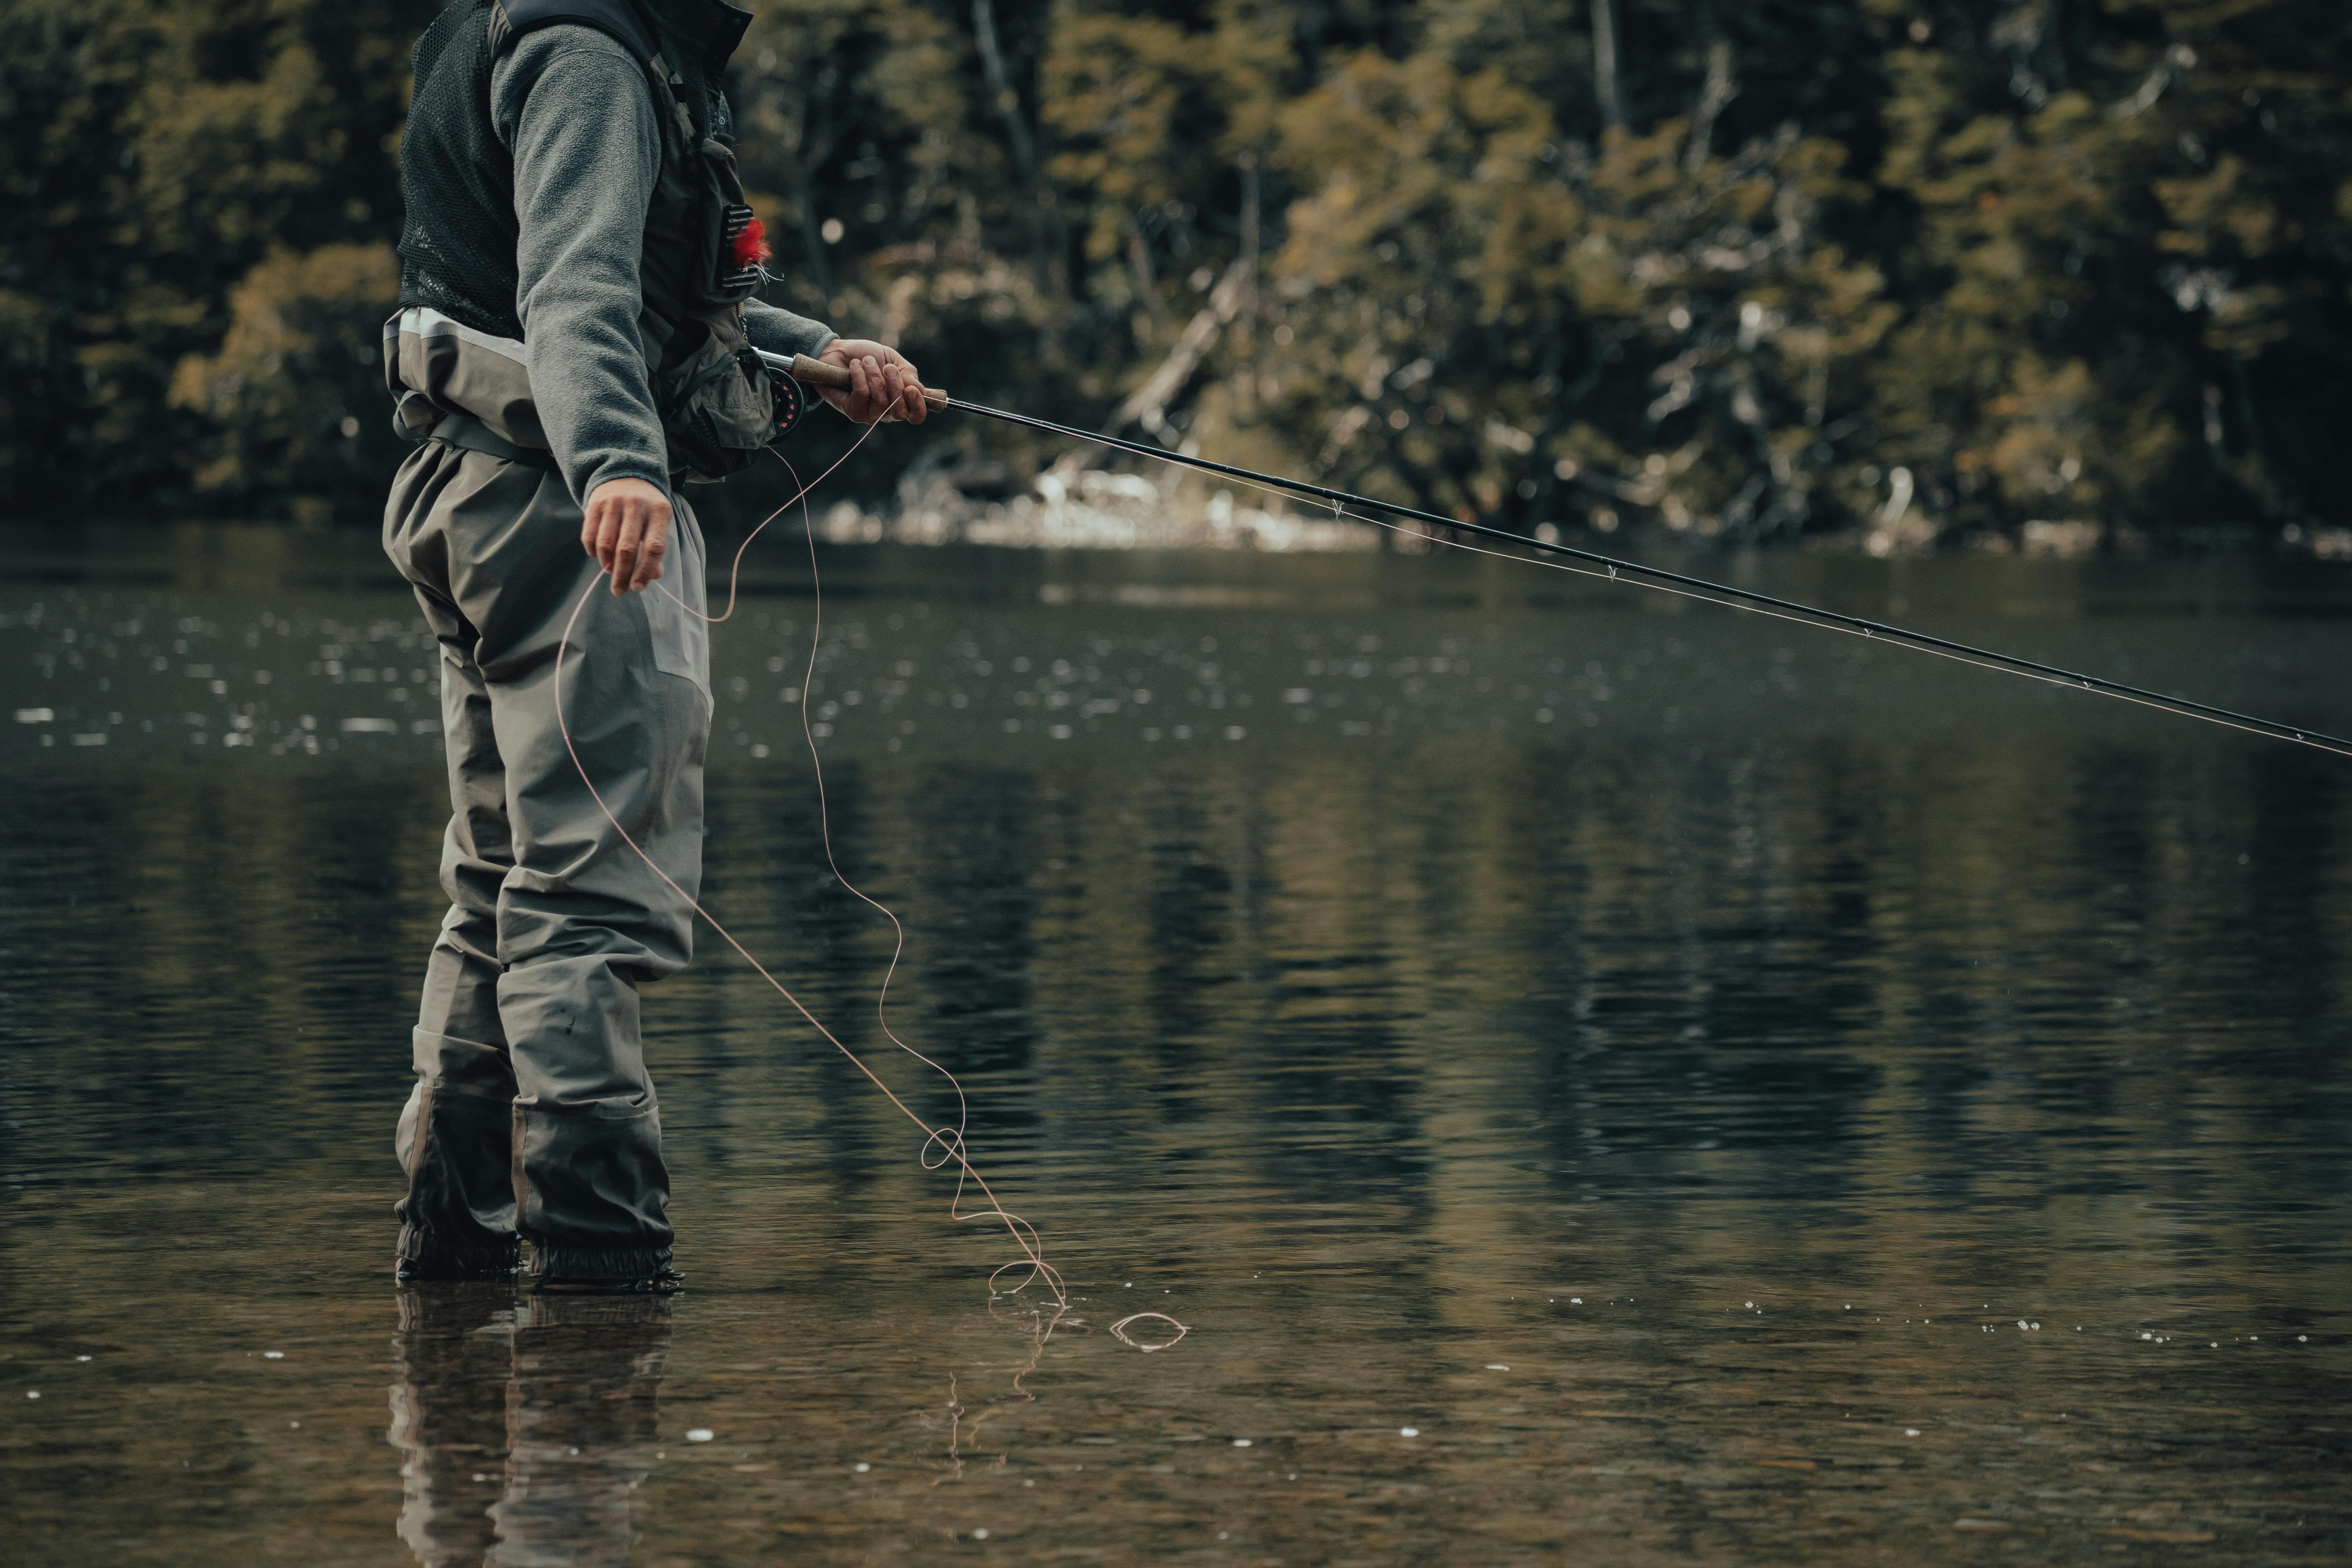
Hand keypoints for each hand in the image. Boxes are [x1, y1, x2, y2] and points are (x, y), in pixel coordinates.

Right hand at [582, 477, 671, 594]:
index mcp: (659, 511)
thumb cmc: (646, 508)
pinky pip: (589, 535)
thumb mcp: (658, 523)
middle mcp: (636, 505)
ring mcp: (614, 503)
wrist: (625, 476)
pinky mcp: (594, 504)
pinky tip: (598, 557)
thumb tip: (653, 577)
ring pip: (605, 544)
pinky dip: (593, 552)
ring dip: (607, 564)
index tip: (638, 588)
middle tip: (619, 591)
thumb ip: (655, 548)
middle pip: (627, 549)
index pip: (654, 547)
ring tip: (611, 572)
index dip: (645, 571)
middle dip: (622, 575)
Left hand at [818, 339, 928, 424]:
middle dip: (895, 386)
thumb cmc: (867, 356)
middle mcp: (887, 412)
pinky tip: (855, 365)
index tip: (911, 389)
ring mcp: (870, 414)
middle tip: (888, 368)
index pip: (916, 415)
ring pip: (881, 402)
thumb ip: (908, 373)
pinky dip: (859, 376)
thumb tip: (919, 389)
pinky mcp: (854, 412)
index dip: (918, 405)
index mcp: (901, 400)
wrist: (837, 352)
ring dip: (874, 376)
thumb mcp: (892, 359)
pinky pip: (862, 395)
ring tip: (867, 361)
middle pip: (900, 412)